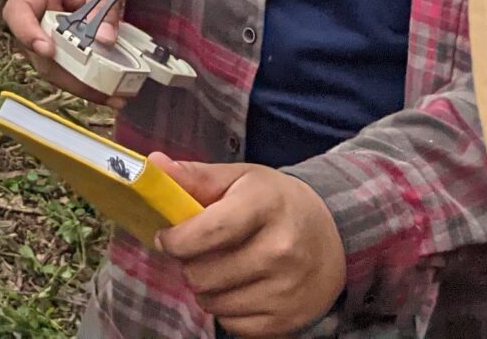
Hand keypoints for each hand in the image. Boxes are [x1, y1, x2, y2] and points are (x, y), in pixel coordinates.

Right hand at [2, 0, 127, 106]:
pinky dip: (87, 86)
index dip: (29, 34)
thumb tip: (106, 39)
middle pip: (38, 53)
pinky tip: (110, 95)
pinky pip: (66, 74)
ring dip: (81, 87)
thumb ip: (103, 4)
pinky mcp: (57, 54)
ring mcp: (41, 41)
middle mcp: (31, 21)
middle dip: (68, 74)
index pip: (18, 13)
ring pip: (53, 70)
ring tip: (113, 97)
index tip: (48, 50)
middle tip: (99, 87)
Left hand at [153, 160, 345, 337]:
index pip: (207, 231)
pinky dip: (226, 309)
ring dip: (205, 287)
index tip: (166, 237)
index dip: (176, 239)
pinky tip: (238, 287)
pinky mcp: (286, 319)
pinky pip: (232, 325)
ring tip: (218, 267)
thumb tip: (152, 164)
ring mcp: (286, 289)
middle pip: (202, 273)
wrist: (334, 236)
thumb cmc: (276, 203)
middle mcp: (280, 249)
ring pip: (212, 302)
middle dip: (188, 263)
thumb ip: (195, 175)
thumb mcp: (241, 179)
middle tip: (197, 252)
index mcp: (265, 204)